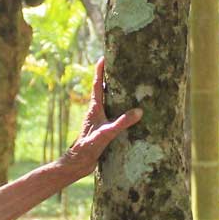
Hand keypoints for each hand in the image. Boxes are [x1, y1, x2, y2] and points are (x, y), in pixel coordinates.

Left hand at [56, 58, 141, 179]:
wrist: (79, 162)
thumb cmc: (89, 146)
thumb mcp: (107, 133)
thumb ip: (122, 122)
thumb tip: (139, 111)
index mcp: (94, 108)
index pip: (97, 85)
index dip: (100, 71)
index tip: (104, 57)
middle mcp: (95, 110)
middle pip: (102, 89)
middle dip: (109, 78)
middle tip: (120, 66)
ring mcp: (98, 119)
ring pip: (107, 101)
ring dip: (115, 92)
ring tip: (128, 85)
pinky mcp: (102, 128)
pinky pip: (111, 112)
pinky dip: (119, 107)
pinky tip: (128, 111)